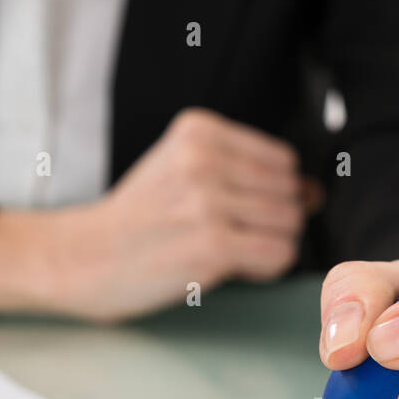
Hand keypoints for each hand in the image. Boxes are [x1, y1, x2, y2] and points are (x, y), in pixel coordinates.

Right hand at [0, 108, 316, 320]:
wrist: (82, 258)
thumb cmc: (137, 222)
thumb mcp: (184, 173)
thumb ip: (248, 175)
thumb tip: (316, 193)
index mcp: (198, 130)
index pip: (283, 161)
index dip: (271, 194)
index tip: (235, 211)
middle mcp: (205, 158)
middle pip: (292, 193)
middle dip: (273, 222)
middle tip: (231, 236)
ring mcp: (209, 201)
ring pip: (291, 224)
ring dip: (270, 247)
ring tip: (227, 251)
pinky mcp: (213, 244)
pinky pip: (280, 255)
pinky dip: (265, 268)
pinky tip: (229, 267)